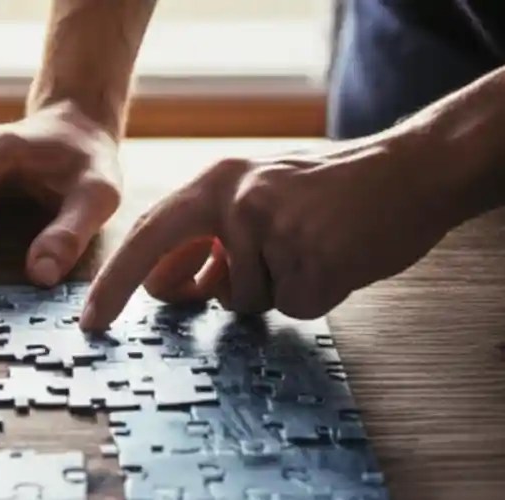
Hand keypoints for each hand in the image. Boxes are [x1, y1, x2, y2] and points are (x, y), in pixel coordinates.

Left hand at [81, 134, 456, 328]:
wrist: (414, 171)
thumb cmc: (333, 196)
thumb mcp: (260, 204)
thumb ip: (213, 243)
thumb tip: (167, 290)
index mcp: (219, 183)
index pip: (149, 236)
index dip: (114, 281)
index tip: (90, 320)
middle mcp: (237, 201)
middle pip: (183, 278)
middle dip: (169, 297)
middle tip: (108, 323)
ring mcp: (274, 229)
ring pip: (249, 303)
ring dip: (278, 293)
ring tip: (315, 253)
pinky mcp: (314, 258)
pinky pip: (297, 307)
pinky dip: (317, 297)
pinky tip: (339, 262)